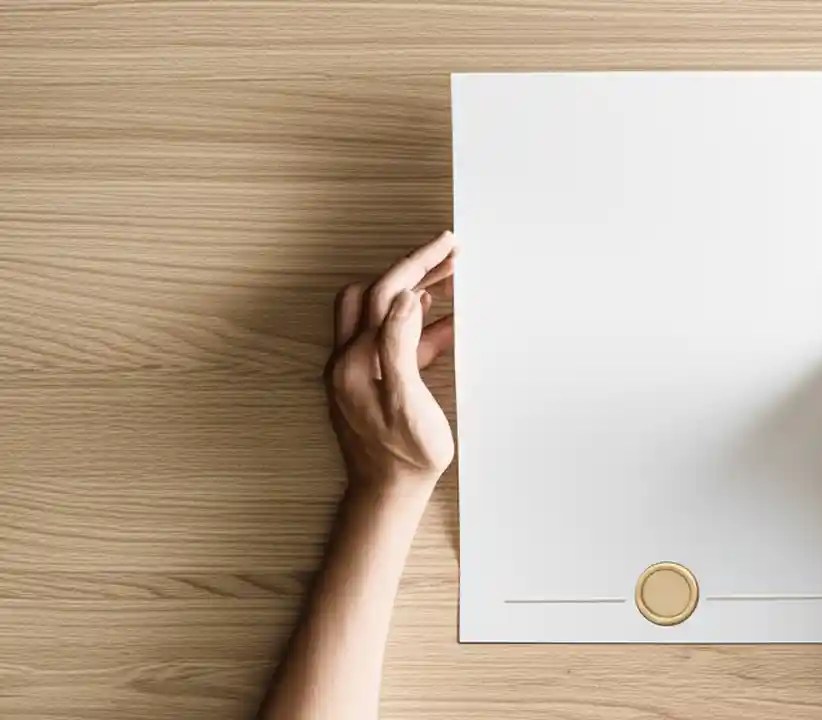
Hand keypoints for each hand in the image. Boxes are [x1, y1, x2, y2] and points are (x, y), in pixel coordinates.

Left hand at [327, 231, 456, 493]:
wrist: (387, 494)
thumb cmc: (405, 457)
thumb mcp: (409, 402)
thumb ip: (401, 346)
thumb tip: (406, 298)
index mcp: (356, 361)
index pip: (386, 293)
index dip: (417, 263)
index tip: (446, 244)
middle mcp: (348, 359)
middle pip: (377, 293)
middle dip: (414, 268)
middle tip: (449, 255)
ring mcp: (356, 368)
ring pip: (381, 310)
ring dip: (414, 290)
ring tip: (450, 279)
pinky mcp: (368, 378)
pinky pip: (390, 336)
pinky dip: (415, 322)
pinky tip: (442, 319)